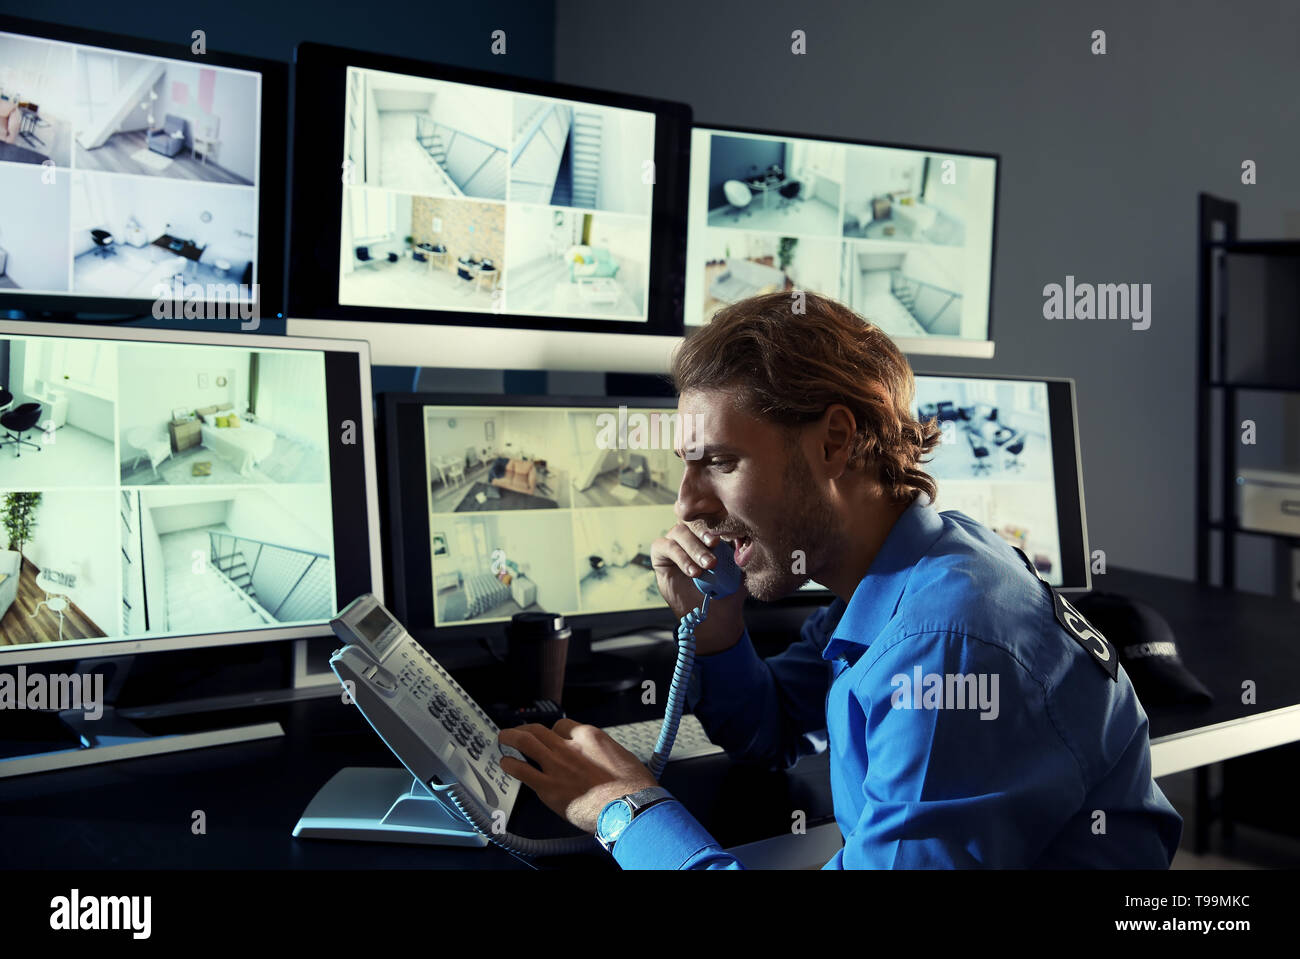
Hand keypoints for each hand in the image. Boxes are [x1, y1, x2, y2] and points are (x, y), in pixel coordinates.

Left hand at [498, 719, 657, 833]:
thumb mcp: (621, 757)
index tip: (550, 737)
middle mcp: (570, 746)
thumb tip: (598, 759)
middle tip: (518, 731)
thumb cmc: (633, 787)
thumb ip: (603, 754)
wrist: (630, 807)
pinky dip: (510, 765)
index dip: (553, 731)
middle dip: (525, 728)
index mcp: (589, 736)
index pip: (562, 724)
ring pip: (526, 743)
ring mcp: (557, 766)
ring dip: (511, 738)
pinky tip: (506, 764)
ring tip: (503, 738)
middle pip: (539, 729)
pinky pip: (522, 771)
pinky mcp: (548, 787)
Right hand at [651, 523, 745, 654]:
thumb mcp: (740, 566)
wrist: (717, 617)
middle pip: (692, 518)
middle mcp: (691, 532)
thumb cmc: (730, 589)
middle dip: (704, 533)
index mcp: (710, 529)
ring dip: (694, 548)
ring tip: (707, 566)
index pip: (709, 512)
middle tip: (716, 548)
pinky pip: (664, 546)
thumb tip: (742, 530)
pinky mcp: (660, 555)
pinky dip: (680, 557)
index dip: (717, 517)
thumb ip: (740, 547)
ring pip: (678, 532)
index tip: (728, 534)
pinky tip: (693, 572)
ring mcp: (675, 542)